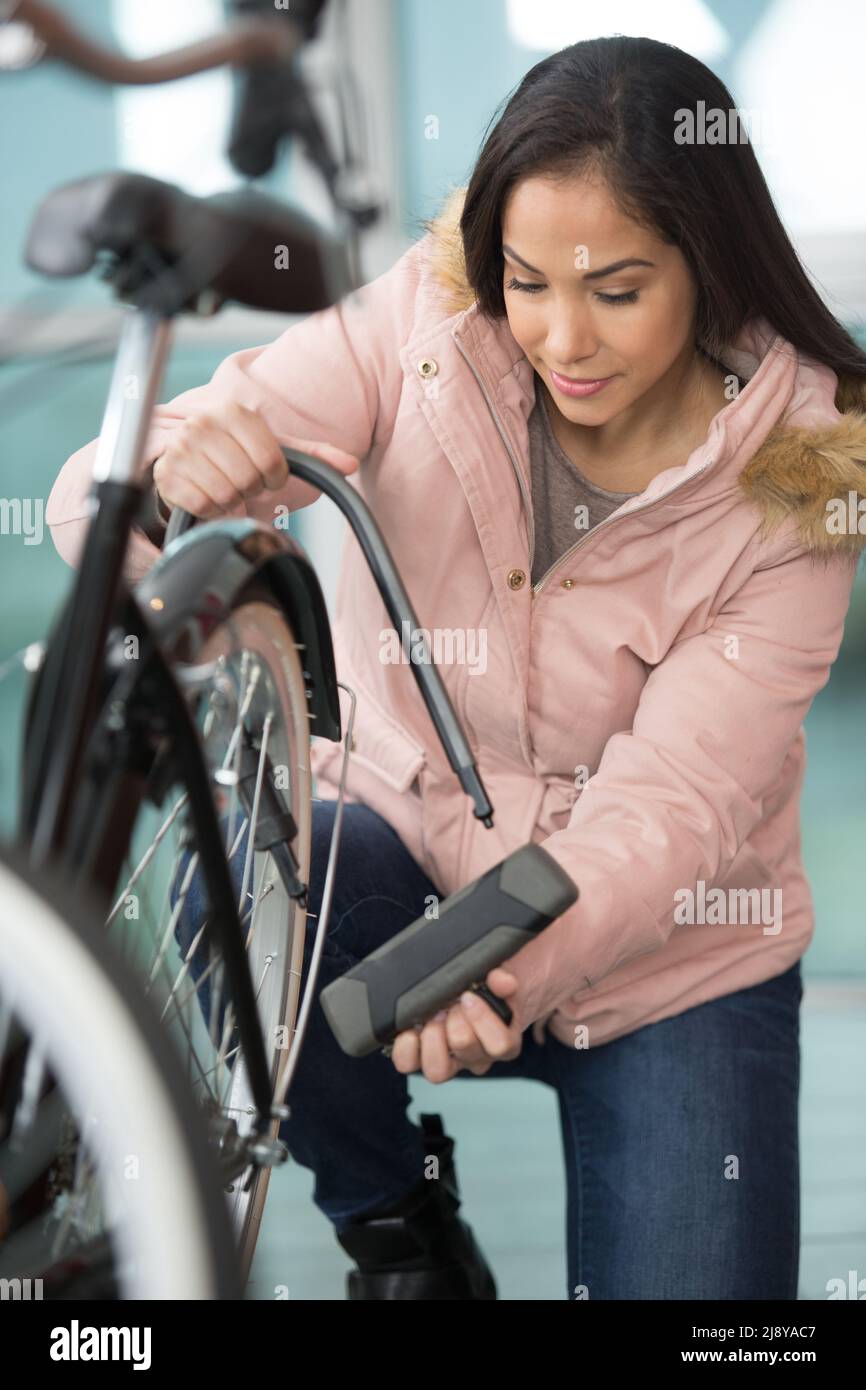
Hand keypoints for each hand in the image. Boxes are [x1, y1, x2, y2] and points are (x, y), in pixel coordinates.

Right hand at [152, 401, 358, 517]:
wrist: (182, 452)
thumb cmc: (233, 451)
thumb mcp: (271, 445)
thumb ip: (312, 454)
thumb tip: (351, 464)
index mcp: (234, 412)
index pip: (272, 461)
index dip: (274, 477)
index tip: (265, 474)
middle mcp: (204, 424)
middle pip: (250, 480)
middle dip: (250, 488)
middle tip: (240, 480)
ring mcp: (181, 448)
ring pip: (227, 494)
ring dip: (230, 500)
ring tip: (223, 486)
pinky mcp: (167, 474)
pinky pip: (204, 505)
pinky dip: (210, 508)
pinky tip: (205, 494)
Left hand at [389, 968, 522, 1083]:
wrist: (474, 989)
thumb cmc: (488, 984)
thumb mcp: (502, 974)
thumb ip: (504, 977)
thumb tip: (502, 982)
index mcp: (502, 1038)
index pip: (500, 1045)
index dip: (482, 1019)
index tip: (470, 996)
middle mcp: (476, 1055)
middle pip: (466, 1050)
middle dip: (455, 1020)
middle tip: (452, 1001)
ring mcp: (449, 1059)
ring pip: (438, 1070)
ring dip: (432, 1039)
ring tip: (432, 1016)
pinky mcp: (422, 1056)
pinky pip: (409, 1063)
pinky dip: (406, 1047)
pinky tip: (410, 1029)